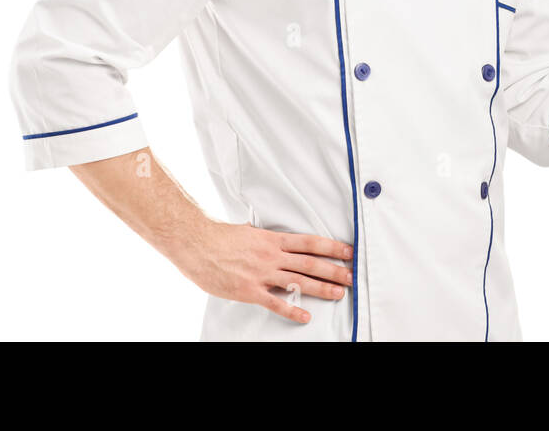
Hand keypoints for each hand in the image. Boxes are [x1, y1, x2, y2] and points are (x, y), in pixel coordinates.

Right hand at [179, 220, 353, 324]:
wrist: (196, 244)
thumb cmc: (220, 236)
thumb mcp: (249, 231)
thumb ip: (265, 238)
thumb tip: (274, 239)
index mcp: (273, 239)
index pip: (310, 243)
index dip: (331, 247)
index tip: (348, 251)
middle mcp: (272, 255)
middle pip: (310, 263)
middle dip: (334, 270)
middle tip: (352, 276)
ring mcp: (262, 273)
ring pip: (299, 282)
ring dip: (321, 288)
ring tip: (339, 293)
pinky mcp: (250, 290)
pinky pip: (275, 303)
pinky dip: (292, 310)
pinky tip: (306, 316)